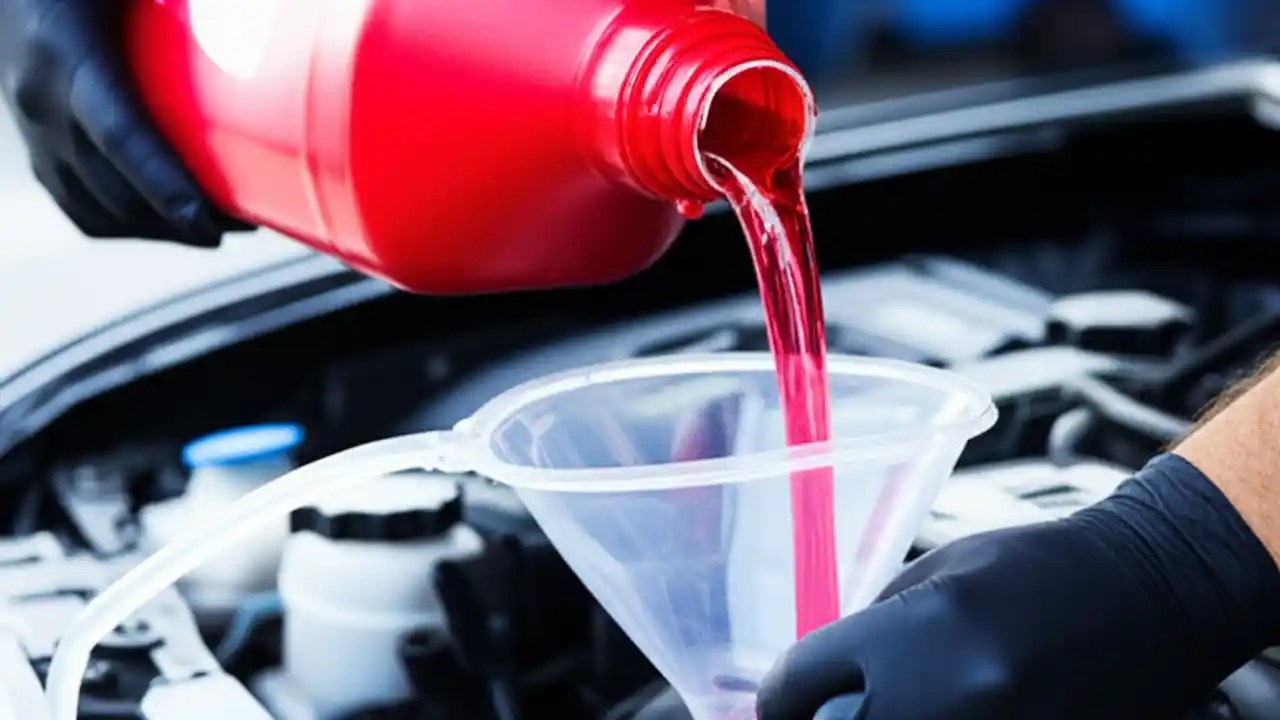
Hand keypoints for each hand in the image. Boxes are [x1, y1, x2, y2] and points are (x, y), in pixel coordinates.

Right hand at [1, 0, 248, 244]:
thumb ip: (187, 9)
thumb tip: (257, 21)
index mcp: (68, 54)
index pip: (120, 136)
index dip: (167, 188)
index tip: (214, 223)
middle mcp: (42, 100)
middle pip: (114, 188)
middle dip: (179, 222)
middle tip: (244, 225)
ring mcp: (33, 129)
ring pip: (96, 208)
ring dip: (160, 230)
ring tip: (216, 229)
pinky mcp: (35, 145)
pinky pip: (77, 205)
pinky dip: (127, 226)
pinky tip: (170, 227)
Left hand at [757, 455, 1279, 719]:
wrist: (1145, 597)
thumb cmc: (1037, 571)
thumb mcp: (933, 576)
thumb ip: (868, 632)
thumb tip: (813, 682)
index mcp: (918, 630)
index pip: (800, 684)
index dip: (778, 698)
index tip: (780, 703)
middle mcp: (951, 695)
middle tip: (823, 715)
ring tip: (888, 706)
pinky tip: (934, 713)